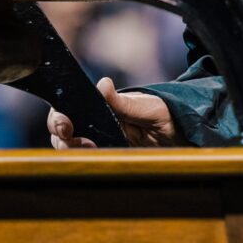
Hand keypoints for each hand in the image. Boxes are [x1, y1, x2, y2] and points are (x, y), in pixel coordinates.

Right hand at [47, 77, 178, 147]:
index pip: (68, 109)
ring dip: (70, 147)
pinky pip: (90, 158)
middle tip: (70, 136)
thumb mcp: (146, 105)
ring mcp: (102, 139)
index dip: (58, 117)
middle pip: (63, 130)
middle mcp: (96, 121)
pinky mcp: (110, 154)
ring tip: (86, 146)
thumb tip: (102, 84)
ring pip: (72, 146)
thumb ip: (123, 102)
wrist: (184, 133)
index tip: (64, 123)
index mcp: (100, 105)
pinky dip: (86, 158)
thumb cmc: (165, 112)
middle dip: (60, 133)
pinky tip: (94, 155)